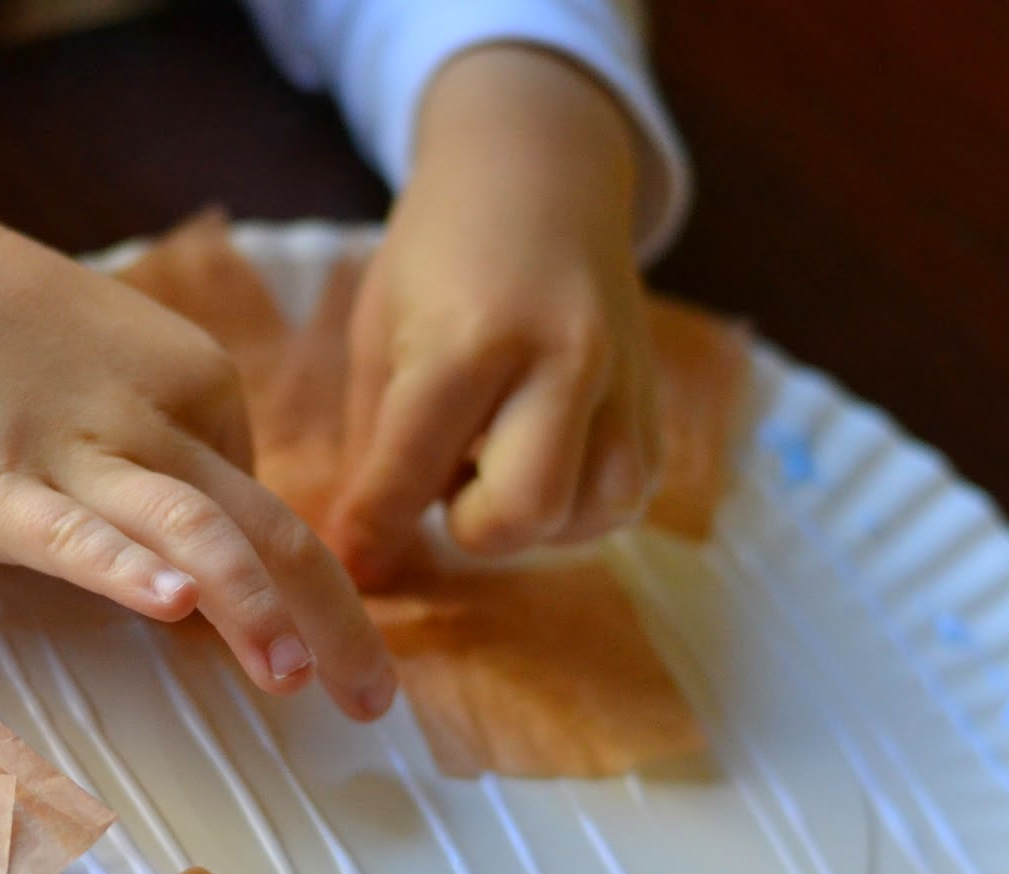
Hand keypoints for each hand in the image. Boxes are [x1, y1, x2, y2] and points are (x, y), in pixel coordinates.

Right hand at [0, 175, 396, 719]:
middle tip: (374, 704)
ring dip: (251, 605)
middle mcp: (164, 421)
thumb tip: (217, 570)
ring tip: (293, 677)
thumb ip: (183, 459)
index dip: (280, 588)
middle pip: (270, 531)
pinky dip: (125, 568)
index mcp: (208, 390)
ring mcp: (82, 454)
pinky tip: (171, 606)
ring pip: (192, 528)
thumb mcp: (134, 377)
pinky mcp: (1, 488)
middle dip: (334, 622)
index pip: (263, 509)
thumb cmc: (20, 344)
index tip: (278, 640)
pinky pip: (73, 534)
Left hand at [330, 44, 661, 588]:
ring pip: (591, 514)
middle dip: (472, 526)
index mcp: (471, 339)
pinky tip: (537, 451)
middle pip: (523, 514)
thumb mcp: (379, 336)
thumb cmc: (438, 257)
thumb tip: (359, 562)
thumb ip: (374, 453)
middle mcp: (563, 362)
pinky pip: (624, 496)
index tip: (350, 562)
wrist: (542, 175)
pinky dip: (575, 500)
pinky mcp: (657, 403)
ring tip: (495, 456)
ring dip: (532, 515)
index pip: (411, 474)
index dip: (370, 532)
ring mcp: (624, 381)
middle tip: (446, 481)